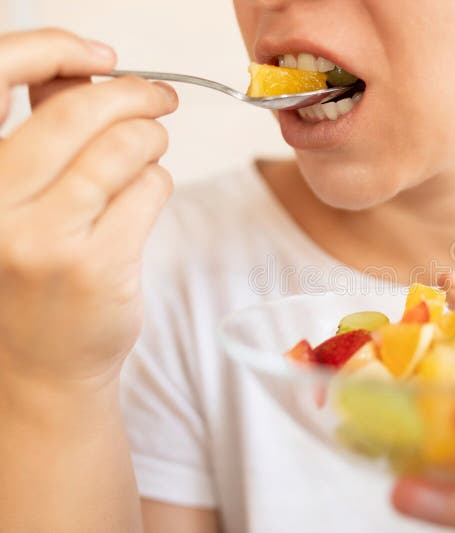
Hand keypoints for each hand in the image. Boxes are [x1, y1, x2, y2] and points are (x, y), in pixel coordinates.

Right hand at [0, 29, 177, 390]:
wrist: (42, 366)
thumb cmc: (33, 278)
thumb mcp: (16, 204)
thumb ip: (40, 142)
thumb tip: (72, 72)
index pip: (1, 81)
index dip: (57, 53)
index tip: (101, 60)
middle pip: (80, 114)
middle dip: (134, 96)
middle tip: (159, 98)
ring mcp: (47, 239)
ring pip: (125, 150)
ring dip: (152, 140)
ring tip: (152, 150)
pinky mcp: (99, 265)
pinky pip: (150, 189)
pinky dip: (159, 182)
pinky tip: (148, 194)